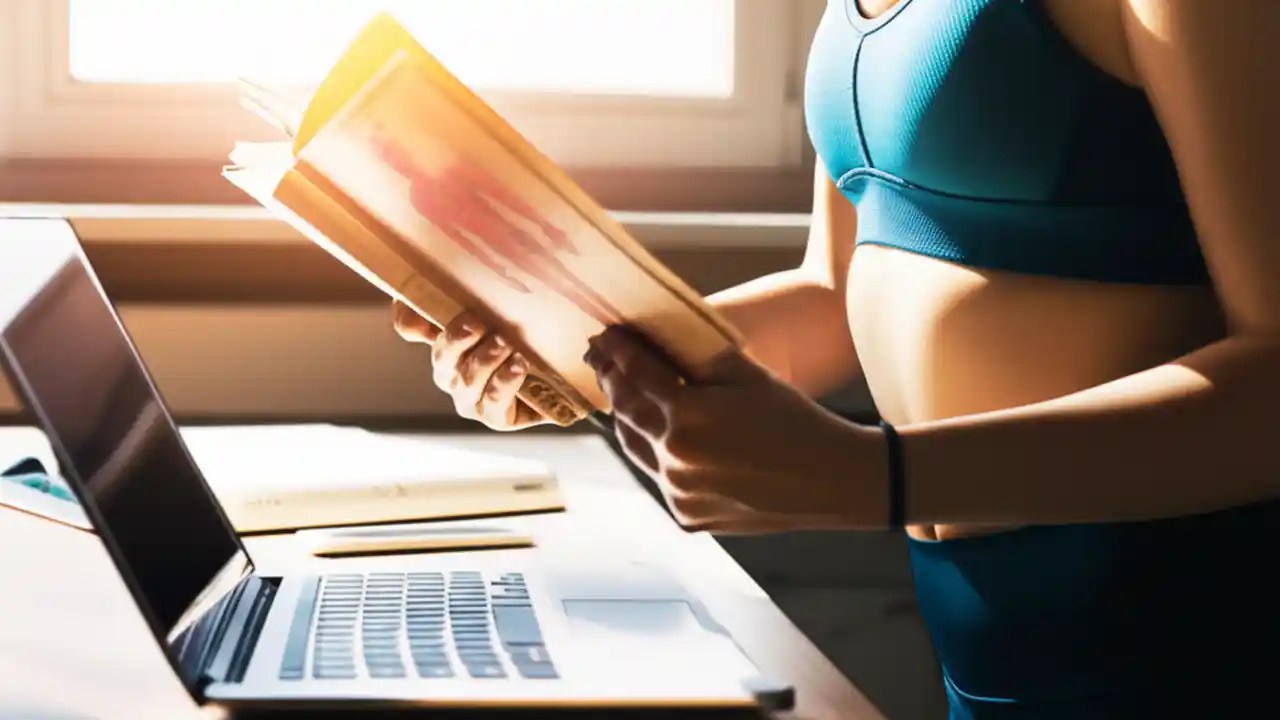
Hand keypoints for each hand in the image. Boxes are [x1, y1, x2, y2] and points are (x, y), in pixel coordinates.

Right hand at [393, 302, 549, 430]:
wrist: (567, 362)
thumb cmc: (523, 327)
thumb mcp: (492, 300)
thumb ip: (457, 292)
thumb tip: (421, 314)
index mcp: (443, 338)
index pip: (411, 324)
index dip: (414, 318)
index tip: (433, 303)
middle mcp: (451, 371)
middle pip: (441, 356)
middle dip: (457, 340)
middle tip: (479, 324)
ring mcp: (471, 397)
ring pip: (467, 381)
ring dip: (484, 360)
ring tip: (505, 343)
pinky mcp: (497, 417)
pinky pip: (492, 404)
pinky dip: (503, 384)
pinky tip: (517, 367)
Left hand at [584, 326, 887, 533]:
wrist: (832, 481)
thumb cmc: (794, 420)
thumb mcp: (747, 375)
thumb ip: (696, 357)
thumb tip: (654, 340)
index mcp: (688, 417)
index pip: (638, 374)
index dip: (620, 351)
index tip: (608, 335)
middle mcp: (675, 459)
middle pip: (626, 412)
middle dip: (612, 382)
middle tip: (604, 359)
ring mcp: (679, 493)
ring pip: (636, 448)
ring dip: (625, 419)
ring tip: (620, 394)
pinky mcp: (689, 516)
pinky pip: (660, 478)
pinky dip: (654, 453)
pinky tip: (655, 434)